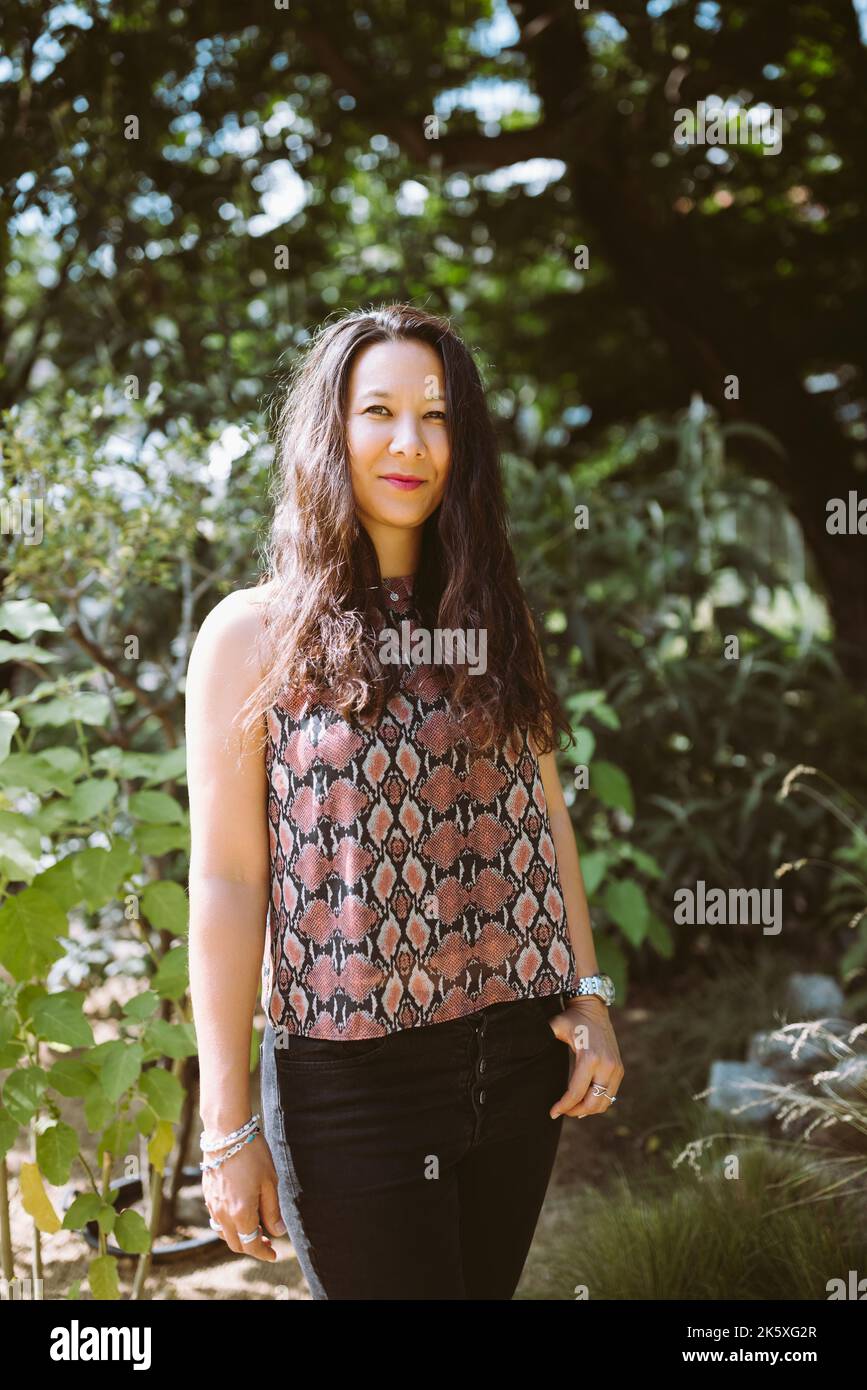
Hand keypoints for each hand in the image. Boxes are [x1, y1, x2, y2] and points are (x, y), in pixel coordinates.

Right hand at [201, 1134, 286, 1260]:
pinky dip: (229, 1225)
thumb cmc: (252, 1154)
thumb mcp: (269, 1182)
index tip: (274, 1255)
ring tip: (254, 1229)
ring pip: (224, 1233)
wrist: (226, 1133)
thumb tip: (278, 1232)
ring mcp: (212, 1205)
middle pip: (236, 1244)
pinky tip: (240, 1214)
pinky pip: (217, 1220)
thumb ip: (272, 1211)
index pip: (252, 1245)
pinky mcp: (207, 1195)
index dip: (264, 1253)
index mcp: (241, 1214)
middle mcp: (223, 1214)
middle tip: (267, 1243)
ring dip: (239, 1237)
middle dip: (252, 1248)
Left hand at [546, 998, 623, 1119]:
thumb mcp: (556, 1026)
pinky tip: (584, 1101)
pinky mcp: (619, 1069)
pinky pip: (610, 1094)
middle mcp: (607, 1065)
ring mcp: (616, 1068)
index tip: (552, 1113)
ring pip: (604, 1102)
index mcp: (590, 1058)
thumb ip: (542, 1037)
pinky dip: (598, 1101)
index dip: (563, 1106)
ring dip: (588, 1109)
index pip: (576, 1092)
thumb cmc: (572, 1018)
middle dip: (576, 1111)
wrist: (594, 1008)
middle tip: (561, 1112)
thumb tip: (520, 1049)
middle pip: (593, 1103)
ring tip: (572, 1108)